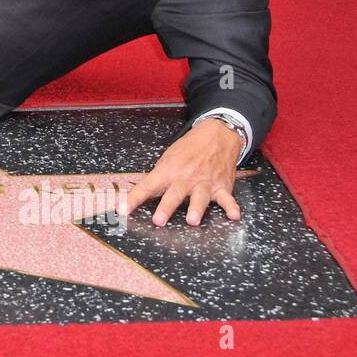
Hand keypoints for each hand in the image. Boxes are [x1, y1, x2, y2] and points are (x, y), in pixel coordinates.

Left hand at [120, 118, 242, 226]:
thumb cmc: (188, 149)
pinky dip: (232, 207)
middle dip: (166, 207)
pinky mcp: (222, 186)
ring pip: (199, 198)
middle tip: (158, 220)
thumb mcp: (168, 159)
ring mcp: (204, 183)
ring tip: (192, 221)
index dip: (134, 198)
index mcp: (168, 171)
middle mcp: (185, 178)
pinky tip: (234, 216)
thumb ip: (157, 179)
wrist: (216, 135)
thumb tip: (139, 197)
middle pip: (174, 194)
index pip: (147, 186)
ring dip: (196, 209)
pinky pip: (227, 199)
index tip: (122, 210)